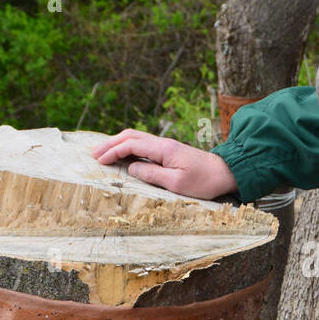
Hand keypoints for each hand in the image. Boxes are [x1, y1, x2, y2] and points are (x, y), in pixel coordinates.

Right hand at [90, 129, 237, 201]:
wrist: (225, 172)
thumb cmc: (204, 181)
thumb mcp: (177, 183)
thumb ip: (152, 174)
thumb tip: (131, 168)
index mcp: (164, 149)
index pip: (132, 145)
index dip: (113, 151)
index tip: (99, 160)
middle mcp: (163, 143)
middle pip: (131, 136)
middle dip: (110, 144)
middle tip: (93, 154)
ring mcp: (166, 146)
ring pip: (136, 137)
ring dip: (118, 143)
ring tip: (103, 152)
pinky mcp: (169, 151)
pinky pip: (144, 144)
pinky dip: (129, 146)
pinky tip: (123, 153)